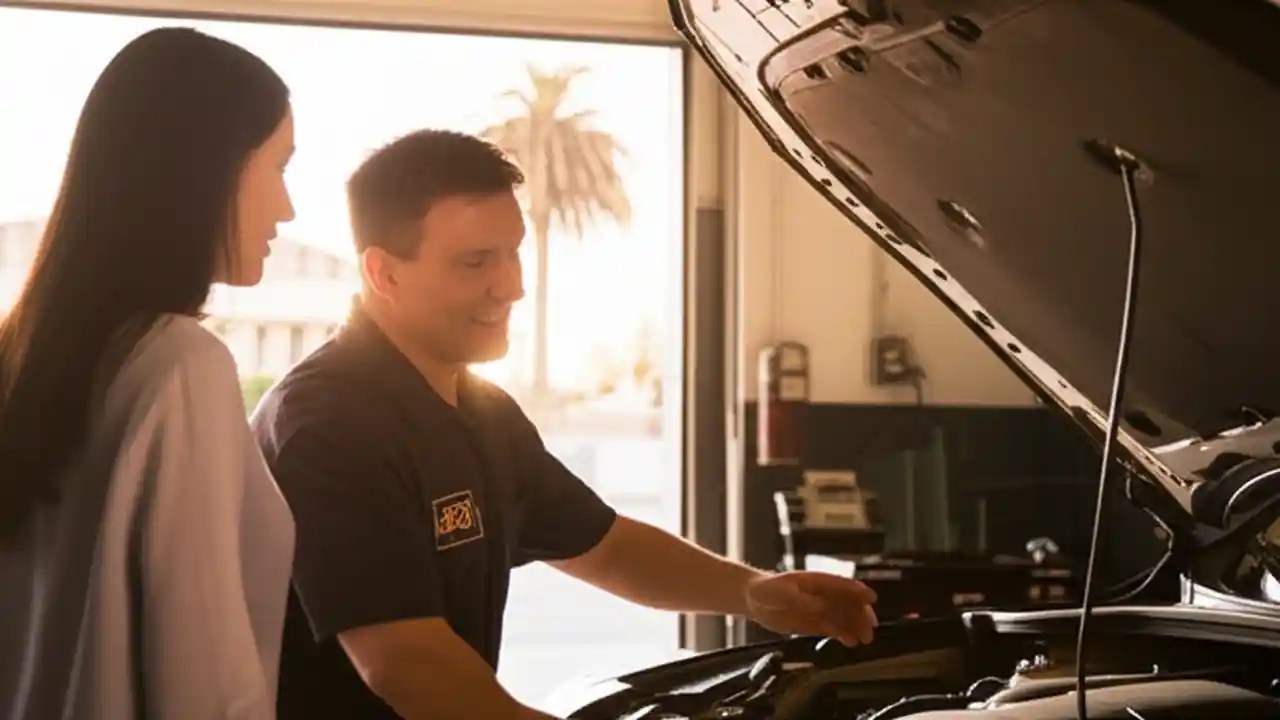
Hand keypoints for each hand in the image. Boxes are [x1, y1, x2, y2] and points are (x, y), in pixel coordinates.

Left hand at [743, 571, 877, 645]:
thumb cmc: (766, 590)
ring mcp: (820, 609)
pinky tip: (850, 642)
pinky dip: (844, 635)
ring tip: (864, 639)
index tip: (871, 598)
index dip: (858, 591)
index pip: (842, 585)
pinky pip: (834, 629)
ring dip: (856, 627)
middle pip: (849, 603)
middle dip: (861, 614)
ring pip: (845, 618)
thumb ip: (800, 600)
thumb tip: (820, 607)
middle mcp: (823, 595)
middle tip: (870, 627)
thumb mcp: (780, 592)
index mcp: (816, 582)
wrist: (754, 600)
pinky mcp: (815, 623)